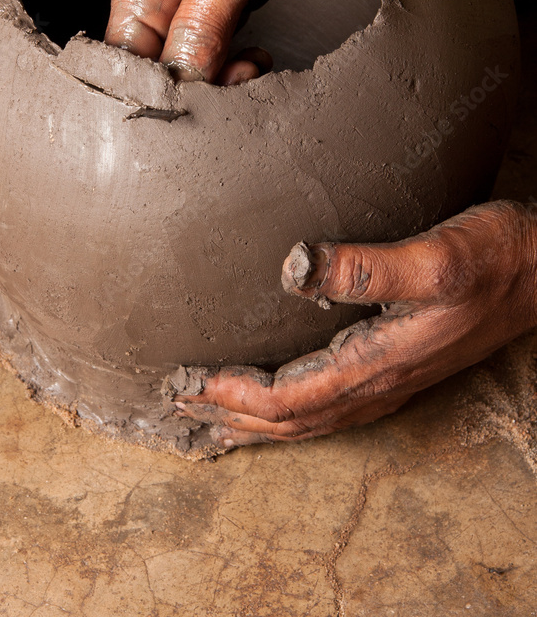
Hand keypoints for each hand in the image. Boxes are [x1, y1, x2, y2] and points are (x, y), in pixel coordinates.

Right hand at [104, 0, 335, 82]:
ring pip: (188, 71)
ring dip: (220, 84)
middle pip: (155, 75)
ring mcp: (190, 8)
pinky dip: (236, 67)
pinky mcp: (221, 9)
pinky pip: (216, 56)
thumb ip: (204, 22)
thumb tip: (181, 80)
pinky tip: (258, 60)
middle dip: (194, 92)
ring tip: (254, 69)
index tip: (200, 101)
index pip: (123, 64)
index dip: (154, 92)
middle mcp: (158, 2)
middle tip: (240, 80)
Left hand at [167, 201, 536, 446]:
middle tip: (180, 406)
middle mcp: (379, 382)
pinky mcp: (400, 364)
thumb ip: (367, 266)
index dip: (233, 394)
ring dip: (256, 419)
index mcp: (378, 363)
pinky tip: (281, 398)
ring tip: (215, 415)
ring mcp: (391, 378)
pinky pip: (331, 403)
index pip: (287, 398)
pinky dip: (291, 409)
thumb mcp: (436, 256)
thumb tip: (293, 266)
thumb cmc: (497, 258)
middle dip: (232, 415)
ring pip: (310, 418)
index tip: (188, 382)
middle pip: (290, 420)